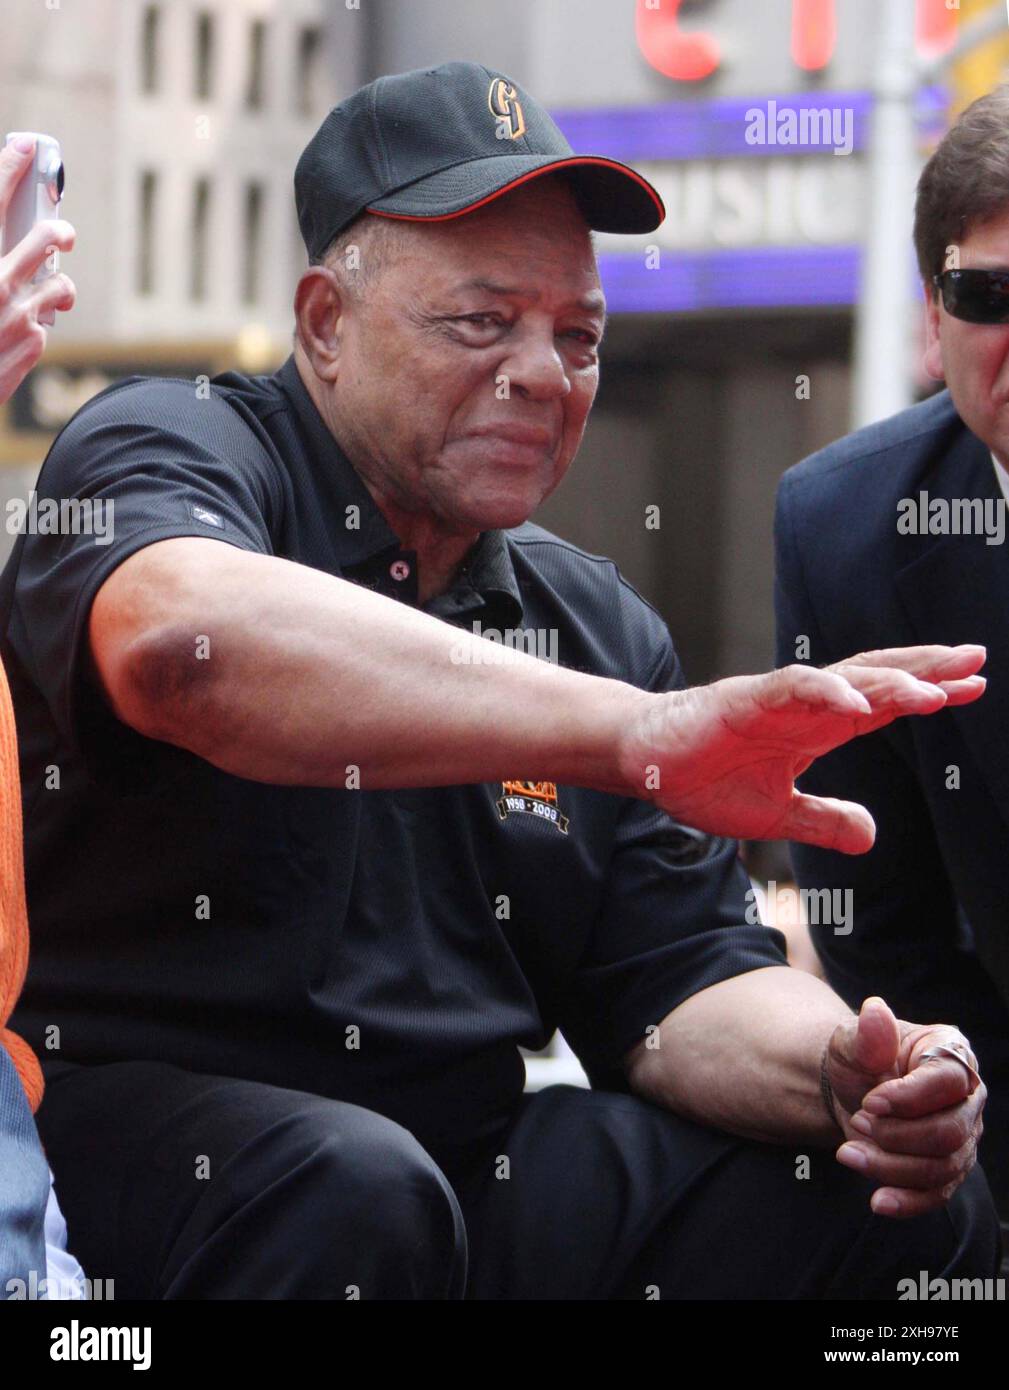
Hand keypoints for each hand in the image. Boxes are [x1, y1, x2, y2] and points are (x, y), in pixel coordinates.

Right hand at [0, 135, 75, 403]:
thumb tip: (15, 242)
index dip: (10, 168)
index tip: (26, 146)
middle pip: (46, 237)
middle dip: (59, 231)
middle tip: (63, 233)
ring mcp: (18, 314)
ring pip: (59, 285)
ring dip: (57, 288)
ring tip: (52, 296)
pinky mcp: (33, 343)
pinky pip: (44, 325)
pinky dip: (35, 327)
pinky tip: (18, 336)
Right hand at [617, 644, 985, 851]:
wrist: (645, 765)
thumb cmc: (703, 780)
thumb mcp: (776, 814)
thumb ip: (823, 819)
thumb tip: (872, 837)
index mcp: (815, 728)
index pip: (882, 703)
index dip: (925, 693)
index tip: (973, 688)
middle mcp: (804, 705)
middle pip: (876, 677)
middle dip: (926, 669)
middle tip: (977, 659)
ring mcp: (776, 699)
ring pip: (844, 677)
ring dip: (891, 681)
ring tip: (937, 690)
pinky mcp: (743, 699)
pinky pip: (792, 687)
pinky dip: (827, 691)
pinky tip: (861, 703)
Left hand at [826, 996, 983, 1217]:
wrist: (851, 1092)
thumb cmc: (859, 1059)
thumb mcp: (851, 1041)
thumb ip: (865, 1033)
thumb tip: (875, 1012)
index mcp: (952, 1054)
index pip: (948, 1082)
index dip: (909, 1097)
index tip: (869, 1102)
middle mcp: (967, 1098)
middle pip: (950, 1132)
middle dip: (897, 1136)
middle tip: (859, 1122)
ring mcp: (963, 1136)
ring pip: (942, 1168)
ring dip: (891, 1167)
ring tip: (848, 1153)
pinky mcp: (948, 1168)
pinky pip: (938, 1195)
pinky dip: (908, 1202)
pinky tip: (877, 1201)